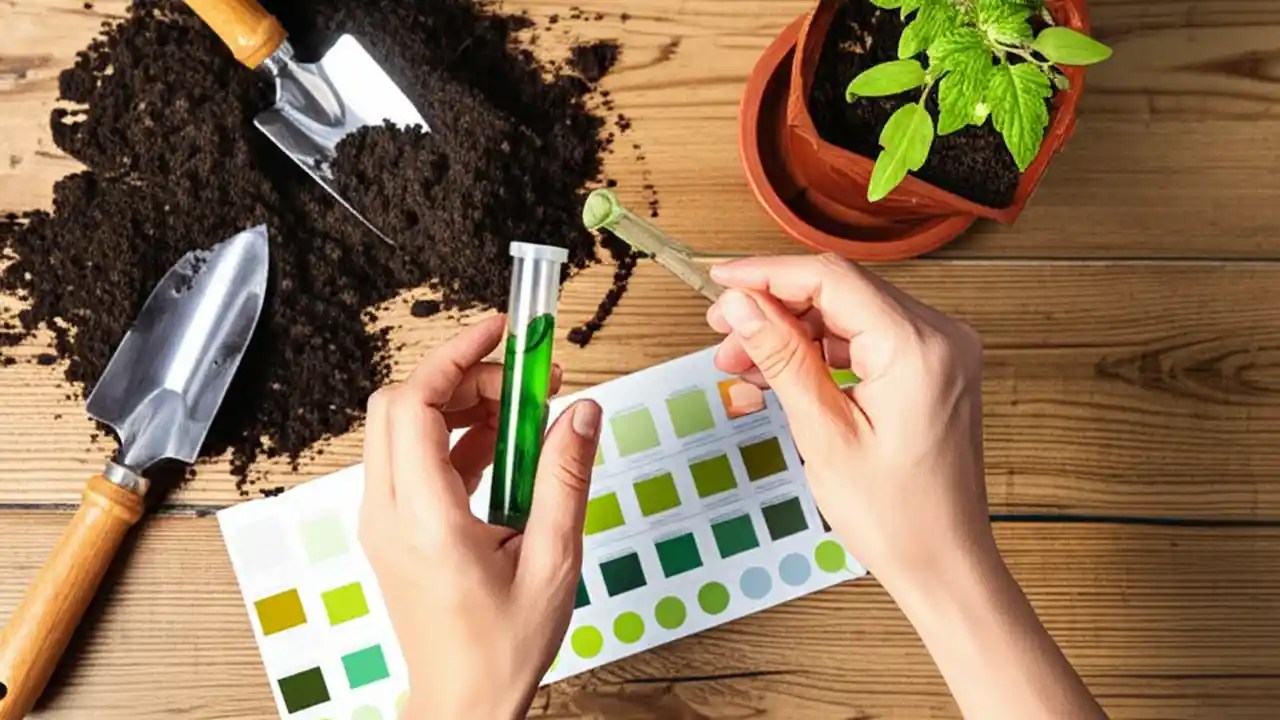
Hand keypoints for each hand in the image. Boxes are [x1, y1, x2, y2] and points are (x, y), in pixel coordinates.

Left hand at [360, 315, 601, 719]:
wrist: (462, 703)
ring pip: (404, 427)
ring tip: (525, 415)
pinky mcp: (393, 527)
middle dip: (463, 376)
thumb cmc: (502, 648)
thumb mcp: (554, 561)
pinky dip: (455, 439)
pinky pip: (412, 459)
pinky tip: (504, 452)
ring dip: (462, 407)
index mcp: (425, 519)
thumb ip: (565, 479)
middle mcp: (389, 513)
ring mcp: (384, 520)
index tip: (500, 330)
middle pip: (402, 403)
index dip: (455, 354)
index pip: (415, 404)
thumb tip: (582, 412)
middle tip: (525, 381)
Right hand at [707, 256, 1103, 719]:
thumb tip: (740, 305)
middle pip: (841, 292)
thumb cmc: (896, 516)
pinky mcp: (934, 368)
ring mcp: (942, 351)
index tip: (721, 280)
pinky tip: (780, 374)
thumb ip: (781, 358)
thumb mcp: (823, 434)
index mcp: (918, 348)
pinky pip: (869, 340)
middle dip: (775, 308)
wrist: (945, 563)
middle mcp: (940, 336)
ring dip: (794, 332)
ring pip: (850, 315)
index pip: (831, 279)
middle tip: (723, 334)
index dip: (767, 274)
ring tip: (742, 363)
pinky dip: (822, 352)